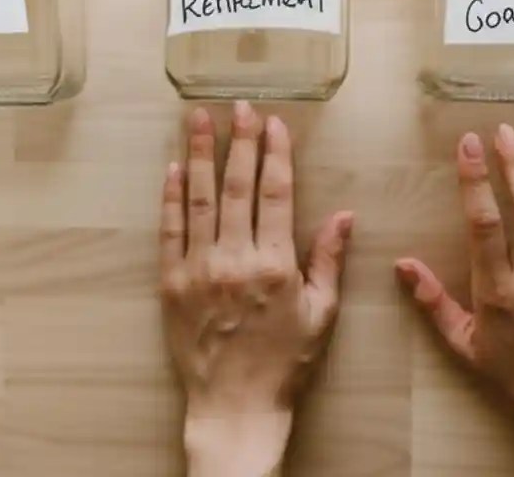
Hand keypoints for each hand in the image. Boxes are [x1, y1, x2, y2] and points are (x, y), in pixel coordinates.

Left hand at [159, 102, 352, 476]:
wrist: (235, 406)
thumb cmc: (285, 363)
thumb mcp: (321, 313)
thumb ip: (329, 259)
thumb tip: (343, 214)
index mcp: (275, 264)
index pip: (275, 193)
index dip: (275, 153)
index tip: (274, 123)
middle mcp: (234, 259)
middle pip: (237, 186)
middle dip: (240, 141)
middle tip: (240, 106)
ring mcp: (198, 269)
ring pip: (199, 199)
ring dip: (199, 154)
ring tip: (198, 118)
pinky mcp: (171, 283)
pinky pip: (169, 231)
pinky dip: (171, 197)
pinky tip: (173, 168)